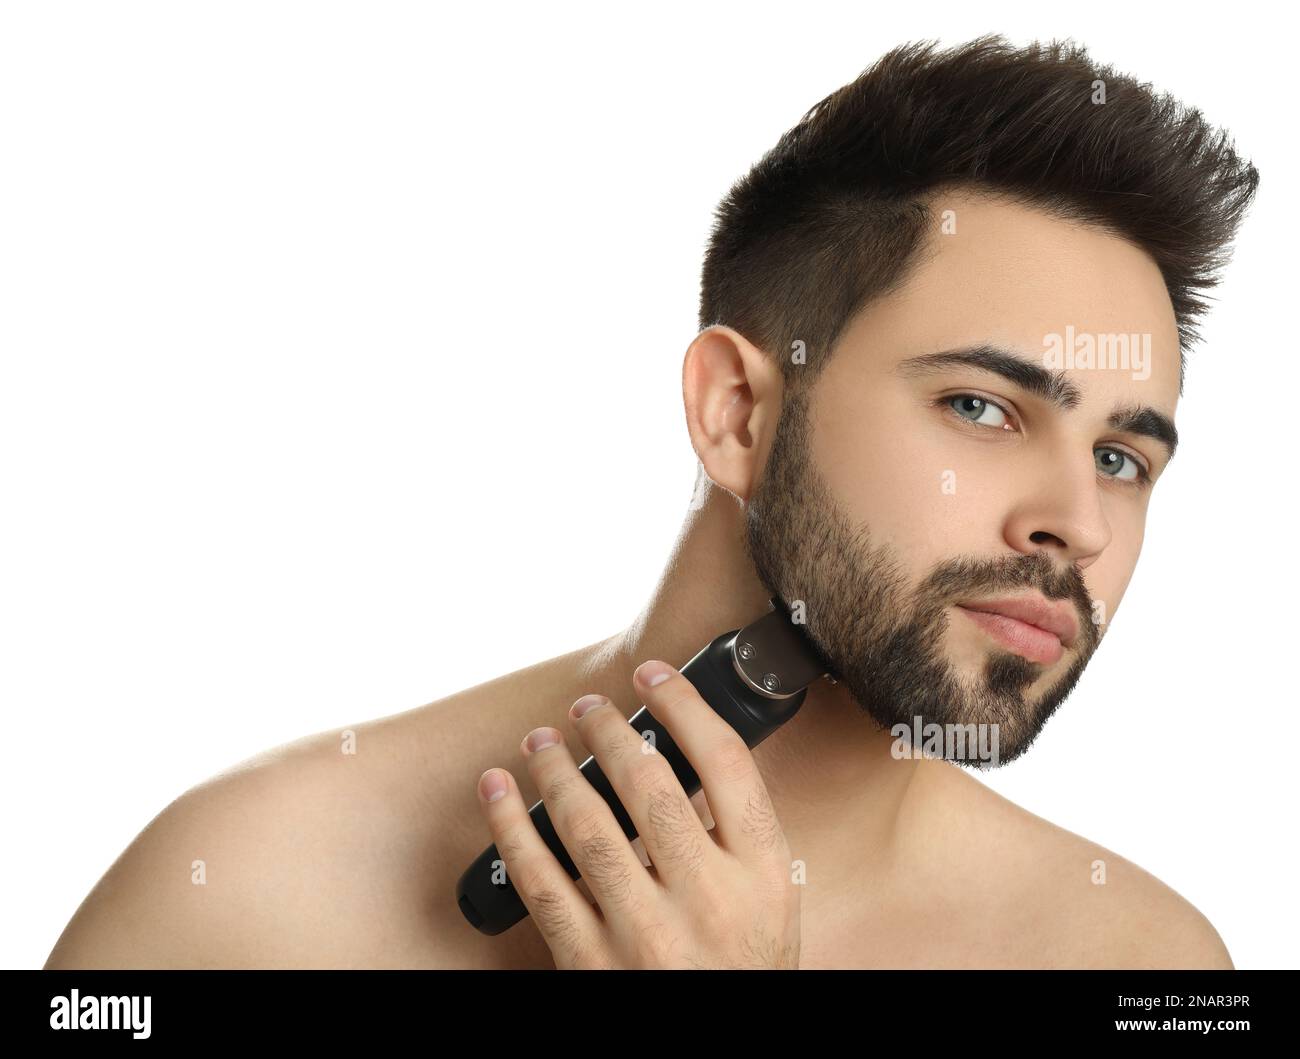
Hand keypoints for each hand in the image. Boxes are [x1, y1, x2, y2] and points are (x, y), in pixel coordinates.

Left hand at [475, 658, 800, 968]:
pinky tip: (496, 793)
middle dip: (608, 732)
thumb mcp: (769, 901)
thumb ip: (736, 835)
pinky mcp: (591, 963)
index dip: (683, 705)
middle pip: (649, 785)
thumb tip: (676, 755)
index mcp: (762, 875)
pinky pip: (540, 883)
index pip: (725, 764)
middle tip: (586, 708)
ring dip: (553, 771)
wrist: (720, 1048)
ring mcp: (645, 934)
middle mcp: (707, 899)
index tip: (652, 676)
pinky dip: (510, 829)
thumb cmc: (742, 969)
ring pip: (587, 827)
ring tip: (539, 741)